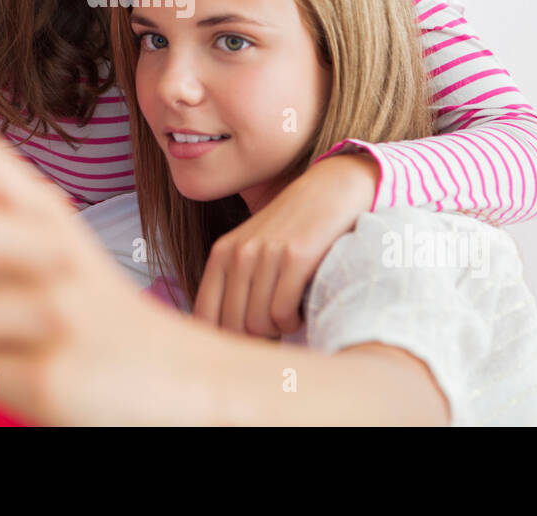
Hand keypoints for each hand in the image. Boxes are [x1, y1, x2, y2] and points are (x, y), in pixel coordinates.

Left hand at [193, 152, 378, 337]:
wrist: (330, 191)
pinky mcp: (295, 257)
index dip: (223, 341)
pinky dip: (293, 321)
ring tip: (288, 316)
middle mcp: (238, 253)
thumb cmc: (292, 230)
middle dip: (255, 340)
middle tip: (274, 332)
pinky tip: (301, 309)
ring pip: (258, 323)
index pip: (205, 317)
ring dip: (277, 331)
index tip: (245, 345)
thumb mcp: (252, 249)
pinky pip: (282, 313)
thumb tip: (224, 337)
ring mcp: (265, 254)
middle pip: (233, 327)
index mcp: (222, 254)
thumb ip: (234, 284)